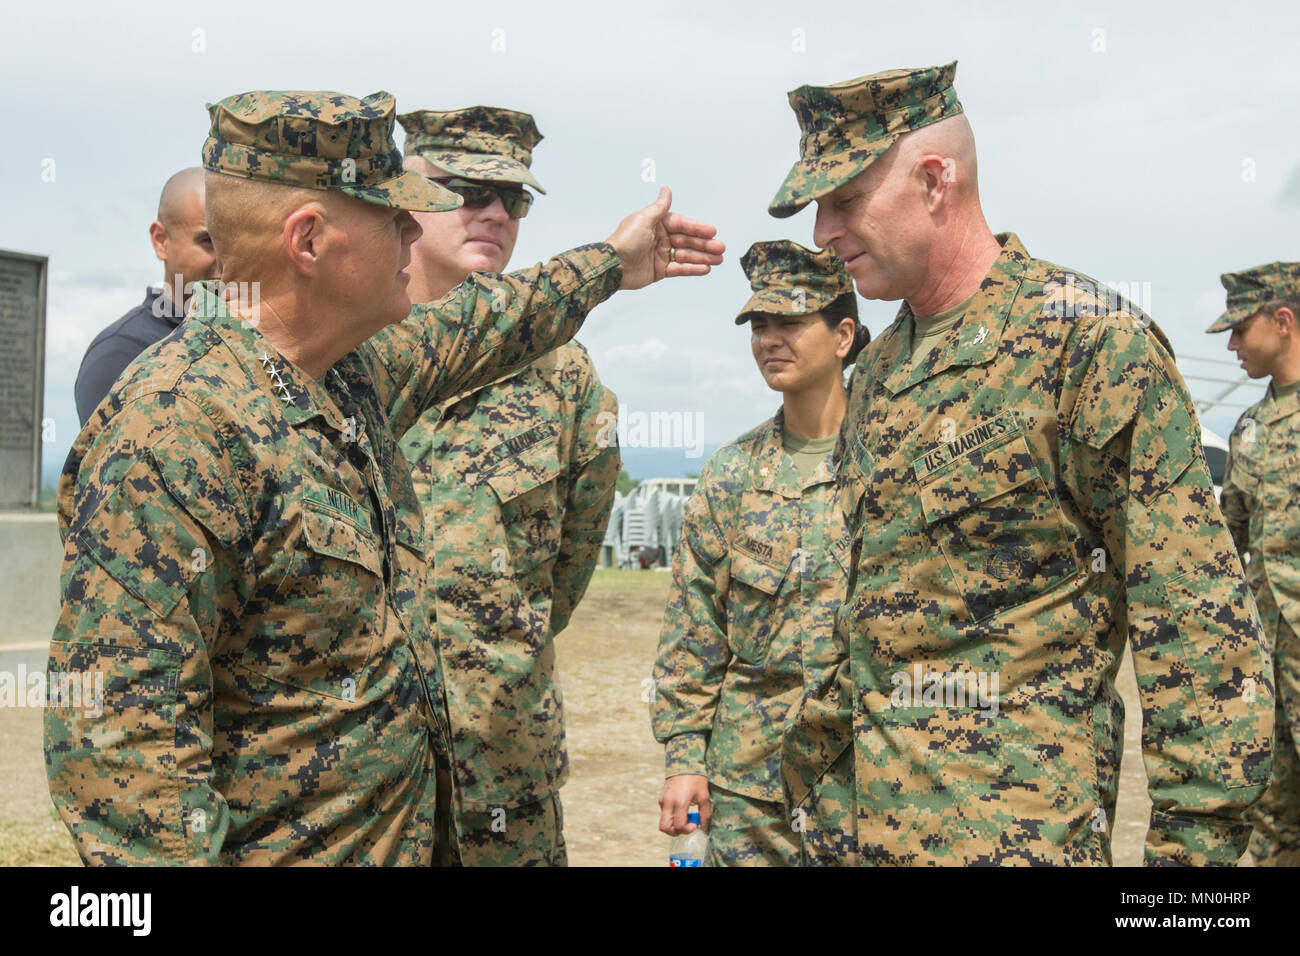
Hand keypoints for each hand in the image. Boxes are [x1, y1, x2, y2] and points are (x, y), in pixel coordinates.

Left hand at [606, 187, 724, 290]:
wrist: (613, 266)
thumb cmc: (624, 241)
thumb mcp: (643, 219)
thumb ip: (659, 207)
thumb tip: (666, 189)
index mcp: (656, 224)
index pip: (682, 224)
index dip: (697, 228)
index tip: (712, 231)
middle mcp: (659, 238)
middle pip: (687, 240)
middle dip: (704, 244)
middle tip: (719, 247)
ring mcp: (660, 255)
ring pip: (686, 255)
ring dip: (703, 257)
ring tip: (718, 259)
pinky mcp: (659, 270)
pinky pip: (679, 269)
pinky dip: (692, 268)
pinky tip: (705, 268)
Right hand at [658, 773, 710, 835]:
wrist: (684, 763)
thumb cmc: (696, 779)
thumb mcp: (704, 796)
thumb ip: (704, 814)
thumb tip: (704, 828)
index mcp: (680, 802)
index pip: (678, 826)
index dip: (687, 830)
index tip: (695, 825)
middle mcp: (668, 802)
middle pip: (664, 828)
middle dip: (675, 832)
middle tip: (686, 826)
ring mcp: (663, 800)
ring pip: (663, 821)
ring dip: (673, 824)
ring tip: (685, 816)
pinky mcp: (661, 798)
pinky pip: (664, 813)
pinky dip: (672, 816)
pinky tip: (681, 808)